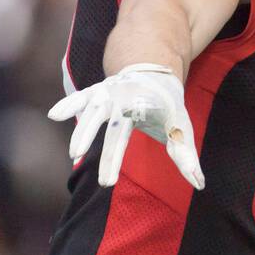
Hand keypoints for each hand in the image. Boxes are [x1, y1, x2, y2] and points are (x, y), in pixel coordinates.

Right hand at [47, 63, 204, 189]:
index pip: (138, 137)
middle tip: (106, 184)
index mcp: (146, 108)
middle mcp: (126, 100)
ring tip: (75, 154)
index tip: (115, 180)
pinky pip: (82, 97)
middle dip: (110, 156)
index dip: (123, 157)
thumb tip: (199, 185)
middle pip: (115, 130)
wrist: (152, 70)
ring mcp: (109, 94)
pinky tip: (54, 114)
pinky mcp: (97, 93)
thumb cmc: (168, 104)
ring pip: (95, 111)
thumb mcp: (180, 125)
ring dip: (84, 131)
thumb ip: (186, 155)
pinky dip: (69, 103)